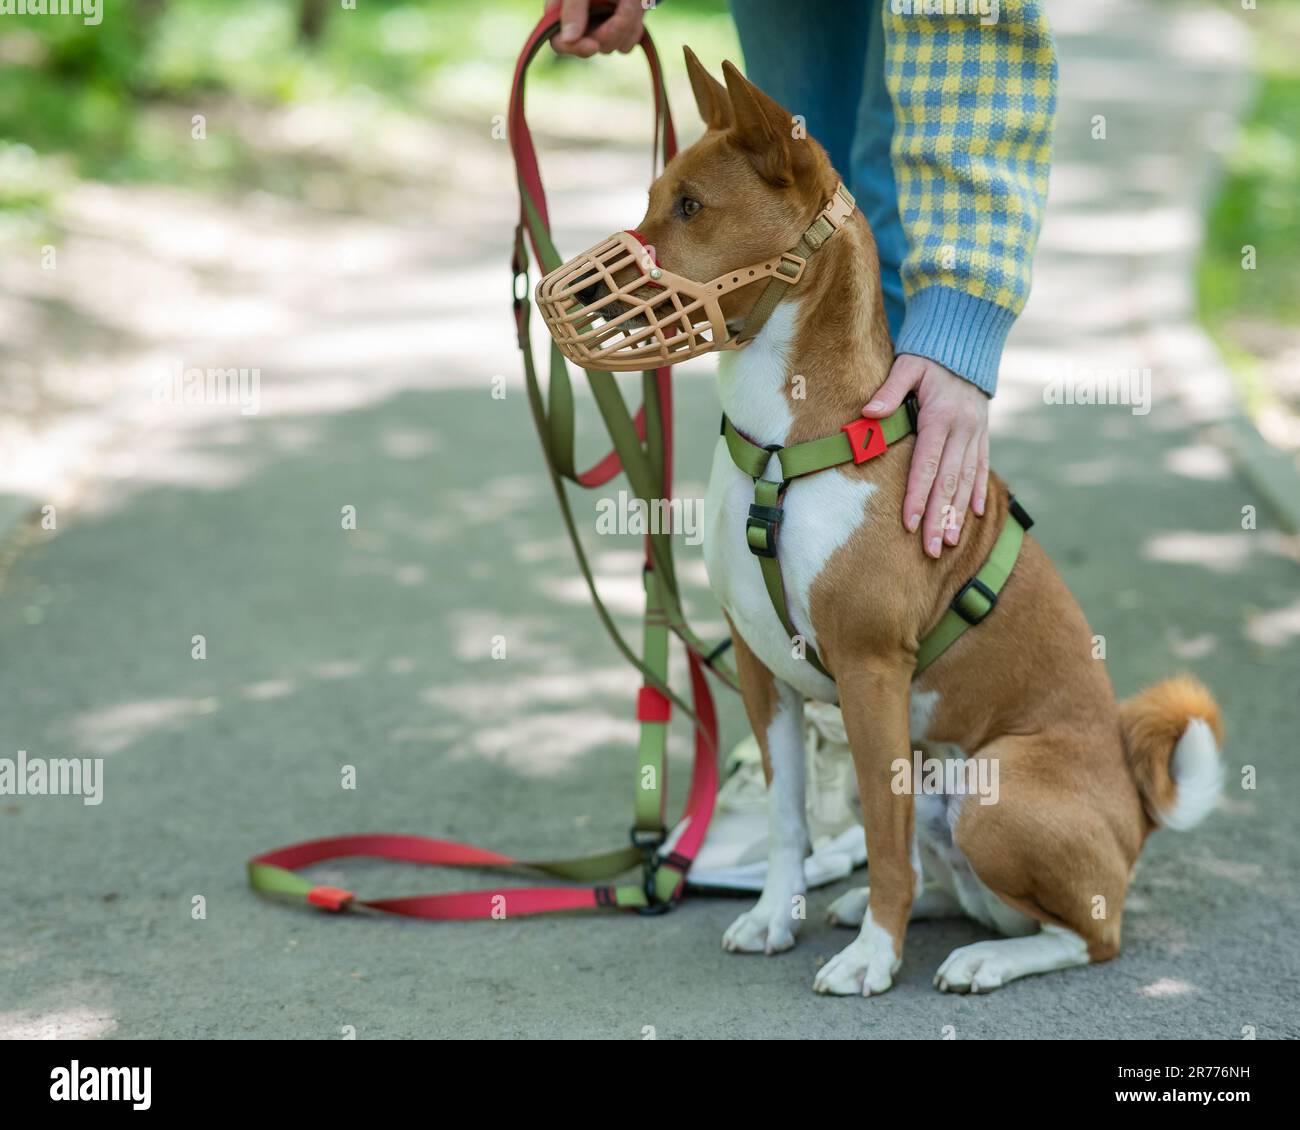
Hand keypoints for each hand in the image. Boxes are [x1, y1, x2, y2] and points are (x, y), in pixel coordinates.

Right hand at [550, 0, 646, 56]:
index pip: (560, 43)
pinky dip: (634, 25)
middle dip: (611, 28)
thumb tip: (569, 39)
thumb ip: (573, 8)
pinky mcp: (618, 35)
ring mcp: (599, 31)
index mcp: (562, 12)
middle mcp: (579, 26)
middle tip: (626, 4)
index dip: (575, 48)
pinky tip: (633, 5)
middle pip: (591, 47)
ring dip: (627, 22)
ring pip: (613, 46)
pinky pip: (627, 44)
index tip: (593, 46)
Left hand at [861, 354, 989, 558]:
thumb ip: (889, 391)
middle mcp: (962, 430)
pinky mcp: (983, 435)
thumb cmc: (928, 356)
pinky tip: (973, 516)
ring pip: (967, 481)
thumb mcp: (907, 366)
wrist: (966, 342)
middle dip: (939, 518)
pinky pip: (982, 468)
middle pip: (948, 482)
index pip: (927, 465)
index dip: (918, 496)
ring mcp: (976, 434)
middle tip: (931, 550)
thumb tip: (868, 413)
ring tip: (950, 542)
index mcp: (940, 417)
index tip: (910, 524)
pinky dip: (978, 492)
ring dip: (958, 514)